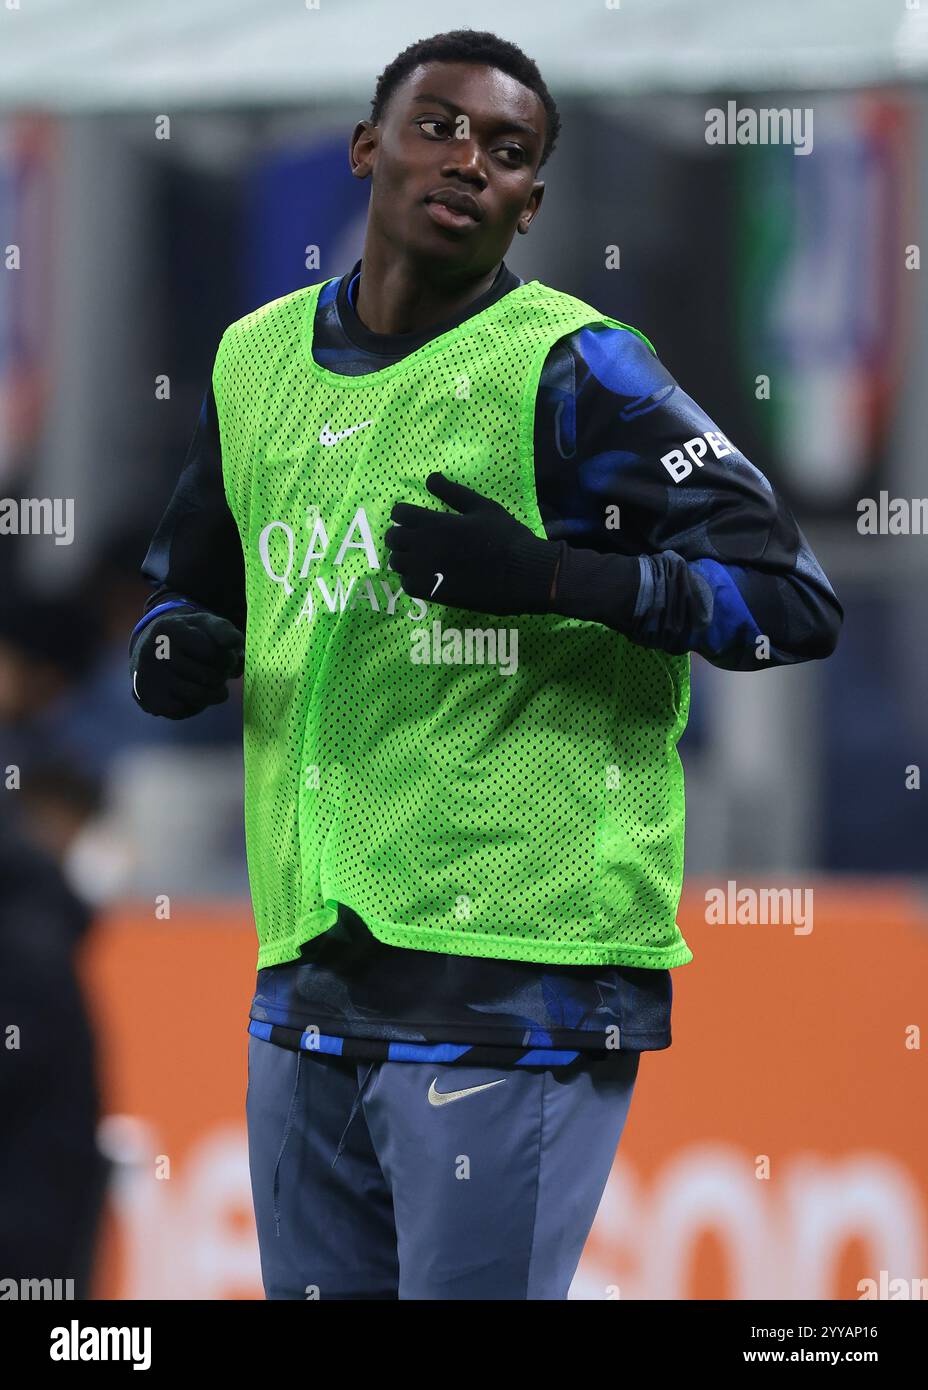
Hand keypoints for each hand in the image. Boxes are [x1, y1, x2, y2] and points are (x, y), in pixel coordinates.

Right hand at [130, 609, 243, 718]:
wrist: (152, 650)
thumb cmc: (187, 637)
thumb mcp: (204, 624)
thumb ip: (223, 629)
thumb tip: (236, 641)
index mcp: (170, 630)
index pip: (213, 653)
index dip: (228, 658)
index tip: (226, 656)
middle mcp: (156, 654)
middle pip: (210, 676)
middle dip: (222, 676)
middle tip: (220, 672)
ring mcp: (151, 679)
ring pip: (199, 696)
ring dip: (215, 693)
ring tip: (214, 685)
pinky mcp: (150, 700)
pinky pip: (184, 710)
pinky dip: (196, 706)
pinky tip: (194, 694)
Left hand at [384, 471, 560, 616]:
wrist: (522, 574)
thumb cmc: (506, 537)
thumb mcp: (482, 507)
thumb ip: (452, 493)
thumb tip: (431, 478)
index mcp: (436, 522)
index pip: (400, 514)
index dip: (404, 514)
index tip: (413, 517)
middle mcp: (424, 546)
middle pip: (393, 538)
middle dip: (400, 535)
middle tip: (416, 538)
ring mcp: (426, 571)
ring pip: (396, 562)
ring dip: (404, 557)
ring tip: (420, 558)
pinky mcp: (433, 593)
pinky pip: (406, 585)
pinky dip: (412, 579)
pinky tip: (428, 576)